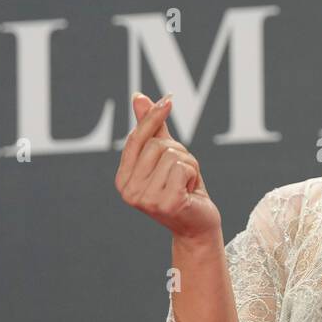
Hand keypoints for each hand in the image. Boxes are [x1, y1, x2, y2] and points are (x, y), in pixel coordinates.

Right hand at [114, 92, 220, 241]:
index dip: (153, 117)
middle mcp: (129, 191)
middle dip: (178, 152)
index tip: (169, 100)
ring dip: (188, 164)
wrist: (197, 225)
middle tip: (181, 173)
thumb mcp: (165, 156)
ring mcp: (146, 199)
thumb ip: (151, 129)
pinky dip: (193, 174)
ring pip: (172, 155)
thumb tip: (138, 97)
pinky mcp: (166, 203)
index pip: (136, 139)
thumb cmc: (181, 188)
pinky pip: (183, 168)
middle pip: (157, 145)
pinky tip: (190, 190)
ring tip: (185, 183)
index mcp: (123, 179)